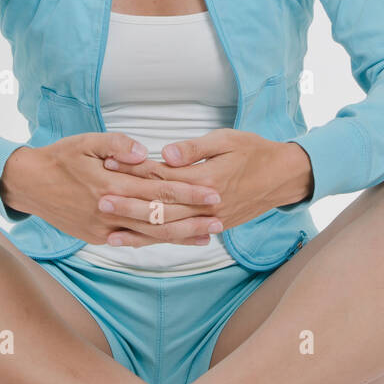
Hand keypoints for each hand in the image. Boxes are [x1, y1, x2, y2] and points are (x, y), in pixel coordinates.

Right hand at [1, 133, 225, 245]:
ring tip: (207, 234)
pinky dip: (155, 242)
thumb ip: (118, 146)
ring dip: (180, 235)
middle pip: (159, 217)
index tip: (212, 190)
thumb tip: (145, 152)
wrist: (29, 184)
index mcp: (111, 184)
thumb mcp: (86, 142)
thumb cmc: (60, 158)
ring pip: (149, 234)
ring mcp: (103, 228)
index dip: (188, 191)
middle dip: (192, 217)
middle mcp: (110, 210)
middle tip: (221, 216)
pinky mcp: (98, 236)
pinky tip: (174, 241)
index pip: (158, 189)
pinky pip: (132, 241)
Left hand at [100, 130, 312, 246]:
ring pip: (169, 230)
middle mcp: (206, 205)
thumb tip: (166, 153)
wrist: (283, 177)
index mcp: (206, 179)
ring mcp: (210, 220)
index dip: (134, 169)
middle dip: (128, 205)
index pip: (163, 175)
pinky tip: (140, 244)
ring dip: (139, 231)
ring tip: (111, 232)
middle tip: (100, 201)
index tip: (109, 163)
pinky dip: (159, 241)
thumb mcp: (227, 140)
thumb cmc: (254, 152)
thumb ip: (195, 148)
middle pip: (161, 207)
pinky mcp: (213, 226)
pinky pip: (181, 237)